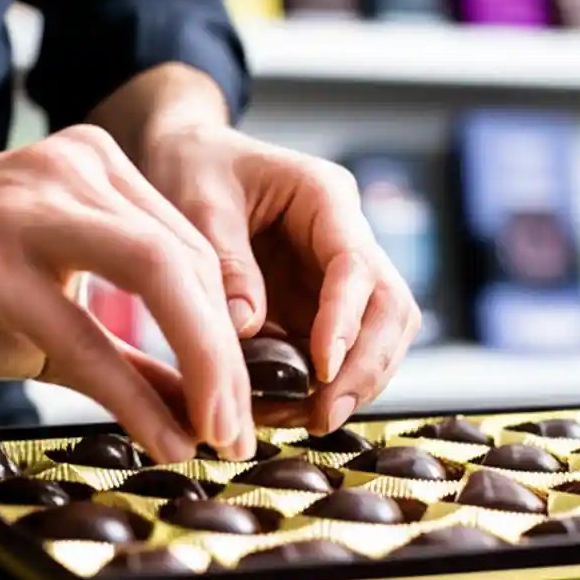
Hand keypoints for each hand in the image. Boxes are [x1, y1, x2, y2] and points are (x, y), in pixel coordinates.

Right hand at [0, 125, 254, 461]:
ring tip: (220, 434)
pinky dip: (134, 396)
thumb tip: (195, 406)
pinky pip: (84, 334)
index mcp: (93, 167)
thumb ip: (125, 354)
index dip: (229, 331)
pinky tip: (164, 438)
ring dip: (205, 367)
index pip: (192, 248)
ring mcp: (29, 206)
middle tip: (242, 428)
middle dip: (229, 357)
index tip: (243, 398)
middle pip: (189, 261)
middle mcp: (72, 167)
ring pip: (158, 277)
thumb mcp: (46, 318)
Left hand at [144, 125, 421, 433]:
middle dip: (367, 367)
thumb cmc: (195, 166)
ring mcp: (337, 277)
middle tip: (325, 415)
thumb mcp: (197, 201)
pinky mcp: (319, 307)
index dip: (346, 321)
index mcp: (325, 197)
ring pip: (379, 338)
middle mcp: (345, 238)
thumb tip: (246, 329)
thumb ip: (225, 261)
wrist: (189, 158)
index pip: (356, 265)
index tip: (324, 369)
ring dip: (352, 384)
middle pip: (390, 309)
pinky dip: (322, 387)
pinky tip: (286, 411)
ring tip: (303, 421)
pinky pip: (339, 354)